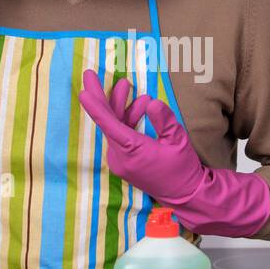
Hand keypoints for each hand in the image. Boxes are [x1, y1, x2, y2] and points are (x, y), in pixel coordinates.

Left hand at [78, 71, 269, 236]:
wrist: (185, 193)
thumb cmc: (183, 167)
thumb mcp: (178, 141)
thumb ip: (165, 121)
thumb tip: (152, 103)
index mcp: (132, 151)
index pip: (109, 125)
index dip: (95, 107)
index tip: (84, 91)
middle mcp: (120, 157)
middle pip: (107, 122)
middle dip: (101, 97)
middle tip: (90, 75)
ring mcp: (121, 160)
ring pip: (114, 127)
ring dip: (120, 107)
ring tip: (126, 85)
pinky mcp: (125, 161)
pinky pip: (121, 136)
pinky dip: (127, 120)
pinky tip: (140, 106)